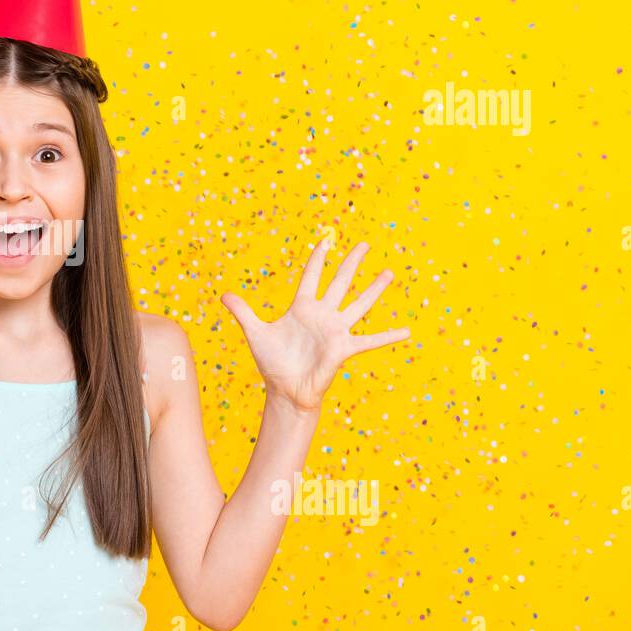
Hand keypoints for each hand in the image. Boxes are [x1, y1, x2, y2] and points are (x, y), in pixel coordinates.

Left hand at [220, 239, 409, 412]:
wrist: (285, 389)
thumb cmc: (273, 362)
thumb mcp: (255, 332)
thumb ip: (243, 311)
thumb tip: (224, 295)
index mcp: (302, 308)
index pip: (311, 276)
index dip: (318, 259)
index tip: (326, 240)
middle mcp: (322, 315)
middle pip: (340, 282)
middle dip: (351, 263)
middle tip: (365, 245)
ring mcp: (335, 330)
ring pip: (358, 304)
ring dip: (374, 289)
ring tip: (390, 273)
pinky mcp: (343, 348)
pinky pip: (369, 340)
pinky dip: (388, 336)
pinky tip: (407, 331)